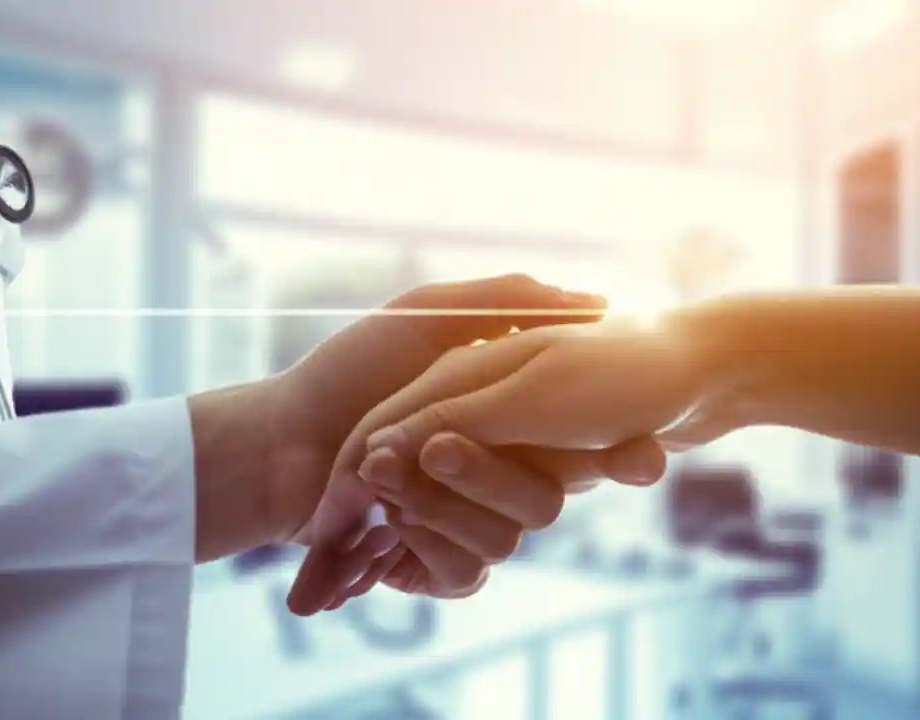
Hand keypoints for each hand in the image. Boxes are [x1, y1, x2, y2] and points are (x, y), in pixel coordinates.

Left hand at [185, 275, 663, 596]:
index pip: (581, 447)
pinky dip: (421, 549)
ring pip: (505, 537)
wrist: (273, 443)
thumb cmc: (344, 373)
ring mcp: (463, 524)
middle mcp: (492, 476)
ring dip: (437, 507)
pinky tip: (378, 530)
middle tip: (422, 451)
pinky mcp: (430, 567)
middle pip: (542, 498)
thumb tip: (591, 300)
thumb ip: (505, 301)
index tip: (645, 457)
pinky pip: (464, 574)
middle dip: (479, 474)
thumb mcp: (422, 316)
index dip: (621, 456)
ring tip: (372, 481)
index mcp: (503, 423)